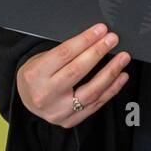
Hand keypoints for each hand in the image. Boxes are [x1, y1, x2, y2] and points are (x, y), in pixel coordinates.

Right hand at [16, 22, 130, 128]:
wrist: (27, 99)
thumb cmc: (37, 75)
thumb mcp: (41, 59)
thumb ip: (65, 52)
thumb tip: (95, 37)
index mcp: (34, 75)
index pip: (64, 54)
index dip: (85, 40)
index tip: (101, 30)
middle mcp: (45, 95)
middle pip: (77, 71)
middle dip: (98, 52)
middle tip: (112, 39)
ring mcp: (58, 111)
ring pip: (91, 91)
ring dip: (111, 72)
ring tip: (122, 58)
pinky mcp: (69, 120)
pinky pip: (96, 104)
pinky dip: (112, 89)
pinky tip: (121, 76)